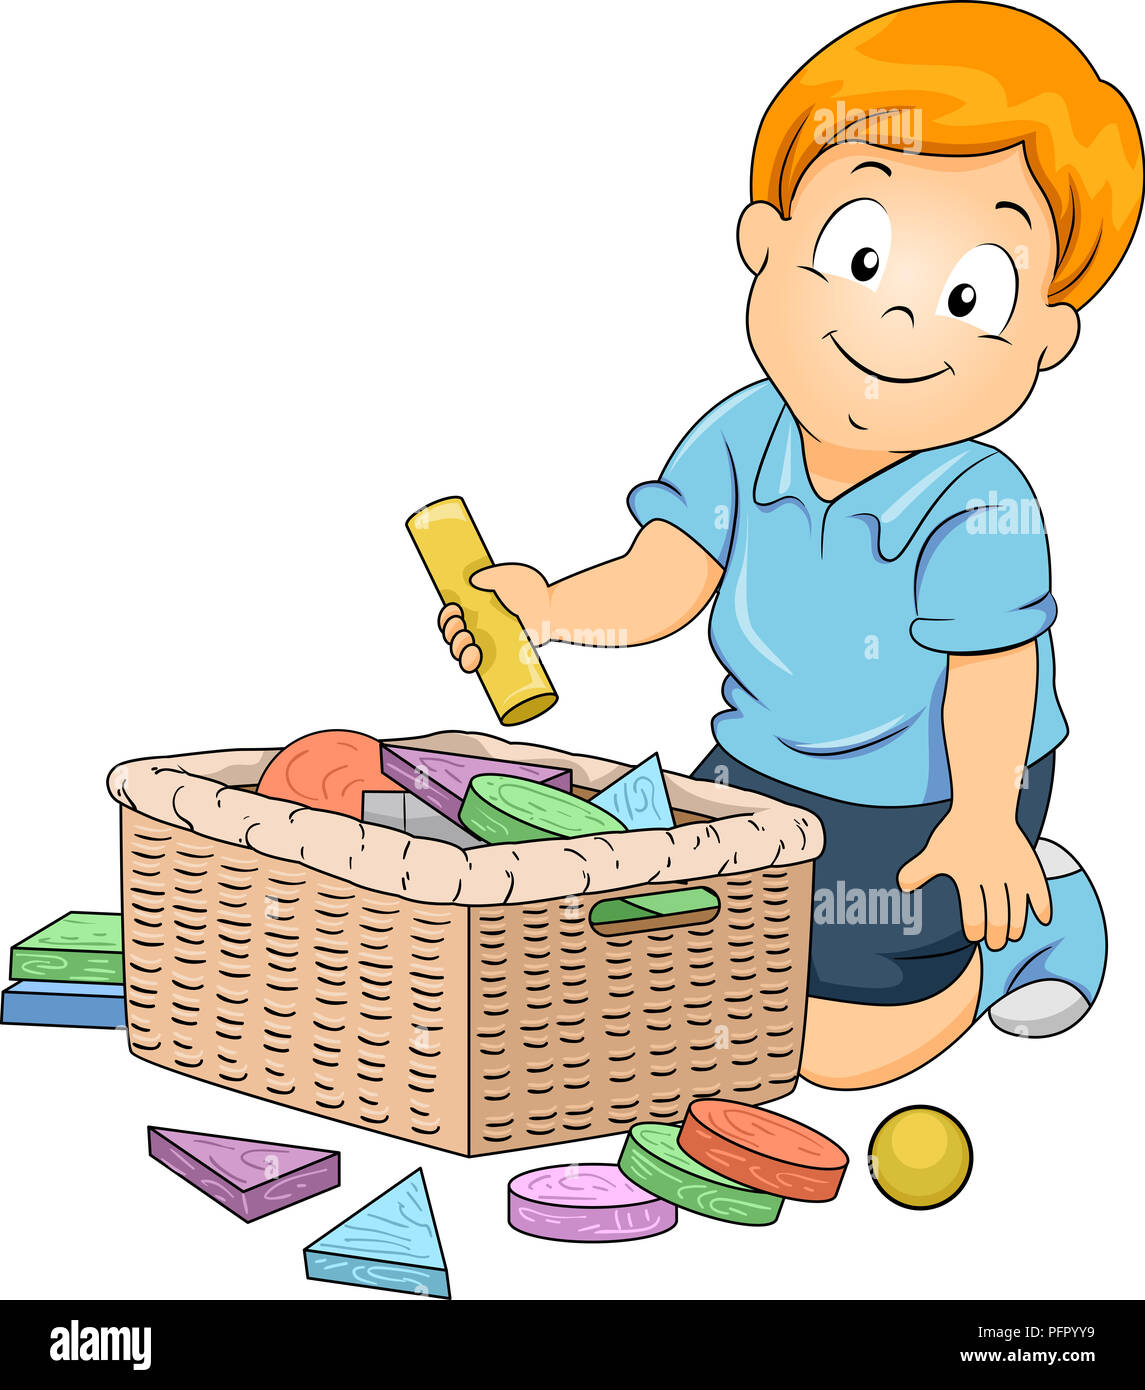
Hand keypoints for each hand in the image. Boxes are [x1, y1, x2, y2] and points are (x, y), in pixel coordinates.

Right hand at [436, 564, 550, 672]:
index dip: (446, 615)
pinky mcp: (498, 656)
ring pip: (460, 651)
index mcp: (476, 607)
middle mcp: (479, 625)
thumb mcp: (510, 576)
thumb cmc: (533, 593)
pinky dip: (469, 663)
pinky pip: (477, 664)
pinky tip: (474, 656)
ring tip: (469, 641)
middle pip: (452, 633)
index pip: (452, 614)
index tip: (452, 612)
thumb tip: (473, 579)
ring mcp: (488, 642)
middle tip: (462, 627)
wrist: (553, 613)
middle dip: (450, 631)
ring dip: (457, 648)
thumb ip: (491, 576)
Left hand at [898, 814, 1051, 950]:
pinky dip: (1043, 905)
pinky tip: (1043, 920)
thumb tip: (902, 885)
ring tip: (1013, 935)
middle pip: (997, 915)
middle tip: (995, 944)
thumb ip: (919, 871)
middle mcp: (992, 875)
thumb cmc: (957, 832)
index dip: (975, 929)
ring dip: (1017, 925)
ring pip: (1018, 906)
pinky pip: (1040, 889)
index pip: (973, 912)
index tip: (974, 937)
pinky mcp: (1030, 864)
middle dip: (996, 934)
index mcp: (968, 875)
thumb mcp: (934, 851)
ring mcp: (1013, 870)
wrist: (983, 806)